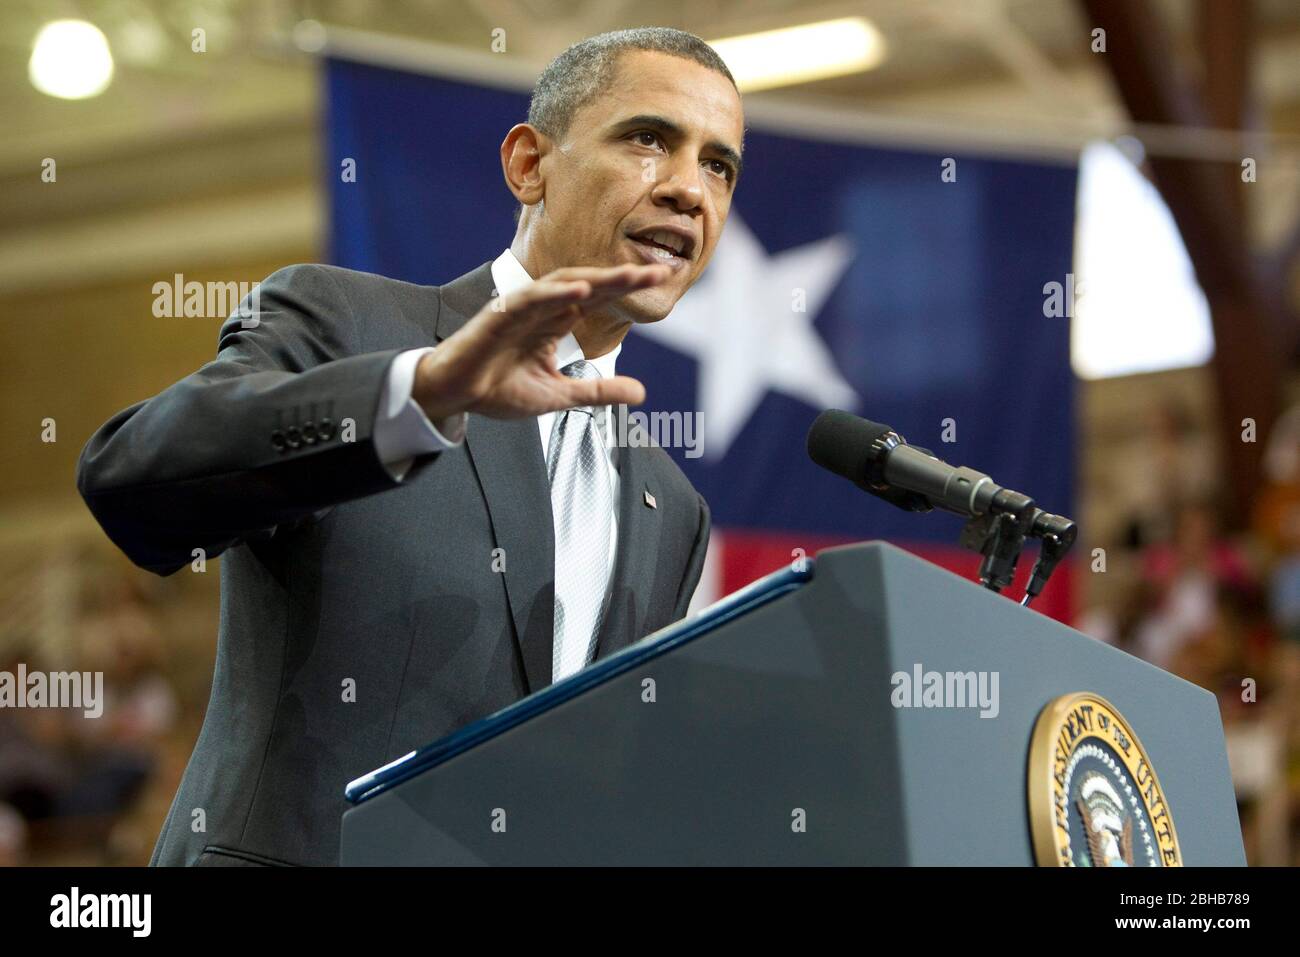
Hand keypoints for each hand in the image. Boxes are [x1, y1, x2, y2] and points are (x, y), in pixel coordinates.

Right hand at [412, 263, 670, 420]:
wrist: (455, 395)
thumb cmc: (498, 388)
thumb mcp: (559, 396)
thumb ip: (598, 391)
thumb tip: (641, 393)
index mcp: (557, 322)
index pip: (600, 299)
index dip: (629, 289)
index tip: (664, 280)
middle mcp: (543, 309)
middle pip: (589, 285)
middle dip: (623, 277)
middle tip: (659, 272)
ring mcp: (521, 309)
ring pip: (562, 285)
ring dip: (595, 279)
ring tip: (626, 276)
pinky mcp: (498, 315)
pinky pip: (529, 299)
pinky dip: (553, 294)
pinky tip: (579, 292)